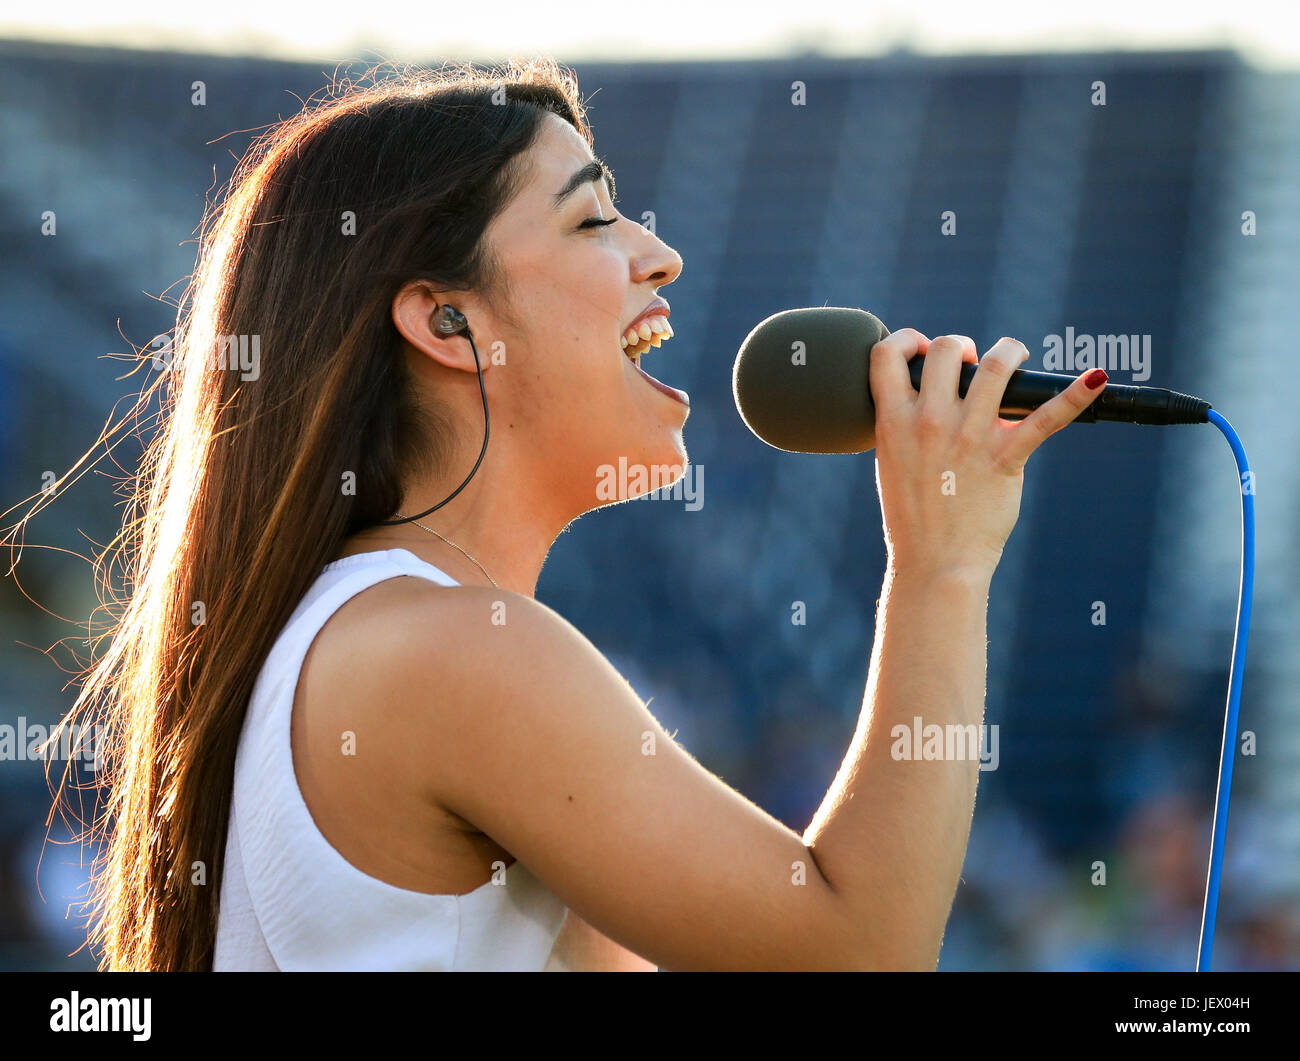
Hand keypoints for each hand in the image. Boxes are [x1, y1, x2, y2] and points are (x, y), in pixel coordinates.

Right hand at [868, 330, 1106, 579]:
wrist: (934, 563)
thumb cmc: (912, 518)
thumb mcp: (892, 463)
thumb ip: (906, 426)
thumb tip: (934, 396)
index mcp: (892, 423)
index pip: (885, 355)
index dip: (905, 340)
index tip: (920, 349)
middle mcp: (928, 422)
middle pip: (945, 349)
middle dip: (960, 346)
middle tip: (970, 364)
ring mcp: (968, 438)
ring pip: (995, 365)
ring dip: (1008, 351)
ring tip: (1014, 358)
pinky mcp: (1004, 458)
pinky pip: (1046, 418)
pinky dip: (1076, 394)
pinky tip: (1096, 378)